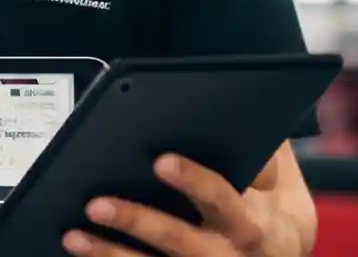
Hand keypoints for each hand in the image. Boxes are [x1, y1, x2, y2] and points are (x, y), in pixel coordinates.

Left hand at [61, 152, 302, 256]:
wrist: (283, 255)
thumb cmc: (271, 203)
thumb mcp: (279, 175)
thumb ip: (259, 149)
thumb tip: (226, 114)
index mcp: (249, 221)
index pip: (222, 198)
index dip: (194, 181)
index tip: (161, 161)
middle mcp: (225, 253)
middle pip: (180, 240)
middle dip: (138, 222)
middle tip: (97, 204)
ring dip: (111, 254)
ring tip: (74, 236)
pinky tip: (82, 253)